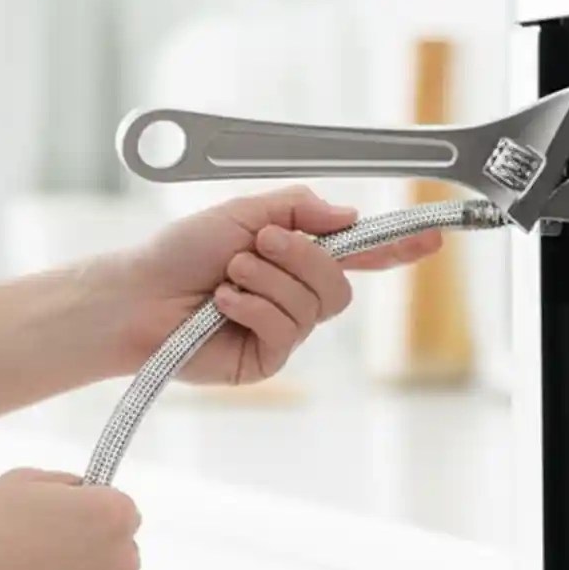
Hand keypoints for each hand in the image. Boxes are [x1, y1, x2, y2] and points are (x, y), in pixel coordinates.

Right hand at [0, 468, 141, 569]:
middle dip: (89, 560)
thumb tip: (89, 495)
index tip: (56, 532)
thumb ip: (70, 484)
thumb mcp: (23, 482)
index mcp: (114, 515)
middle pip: (120, 559)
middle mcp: (126, 561)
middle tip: (36, 568)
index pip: (123, 516)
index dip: (87, 521)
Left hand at [100, 186, 442, 383]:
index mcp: (296, 258)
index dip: (396, 248)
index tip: (431, 238)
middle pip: (341, 285)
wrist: (137, 294)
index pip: (360, 255)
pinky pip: (286, 331)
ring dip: (268, 280)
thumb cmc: (181, 251)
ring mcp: (284, 331)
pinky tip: (223, 306)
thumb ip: (299, 209)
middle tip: (257, 246)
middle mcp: (296, 297)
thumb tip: (349, 216)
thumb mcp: (244, 211)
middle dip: (301, 259)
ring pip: (314, 306)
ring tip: (228, 276)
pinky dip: (254, 309)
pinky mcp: (266, 360)